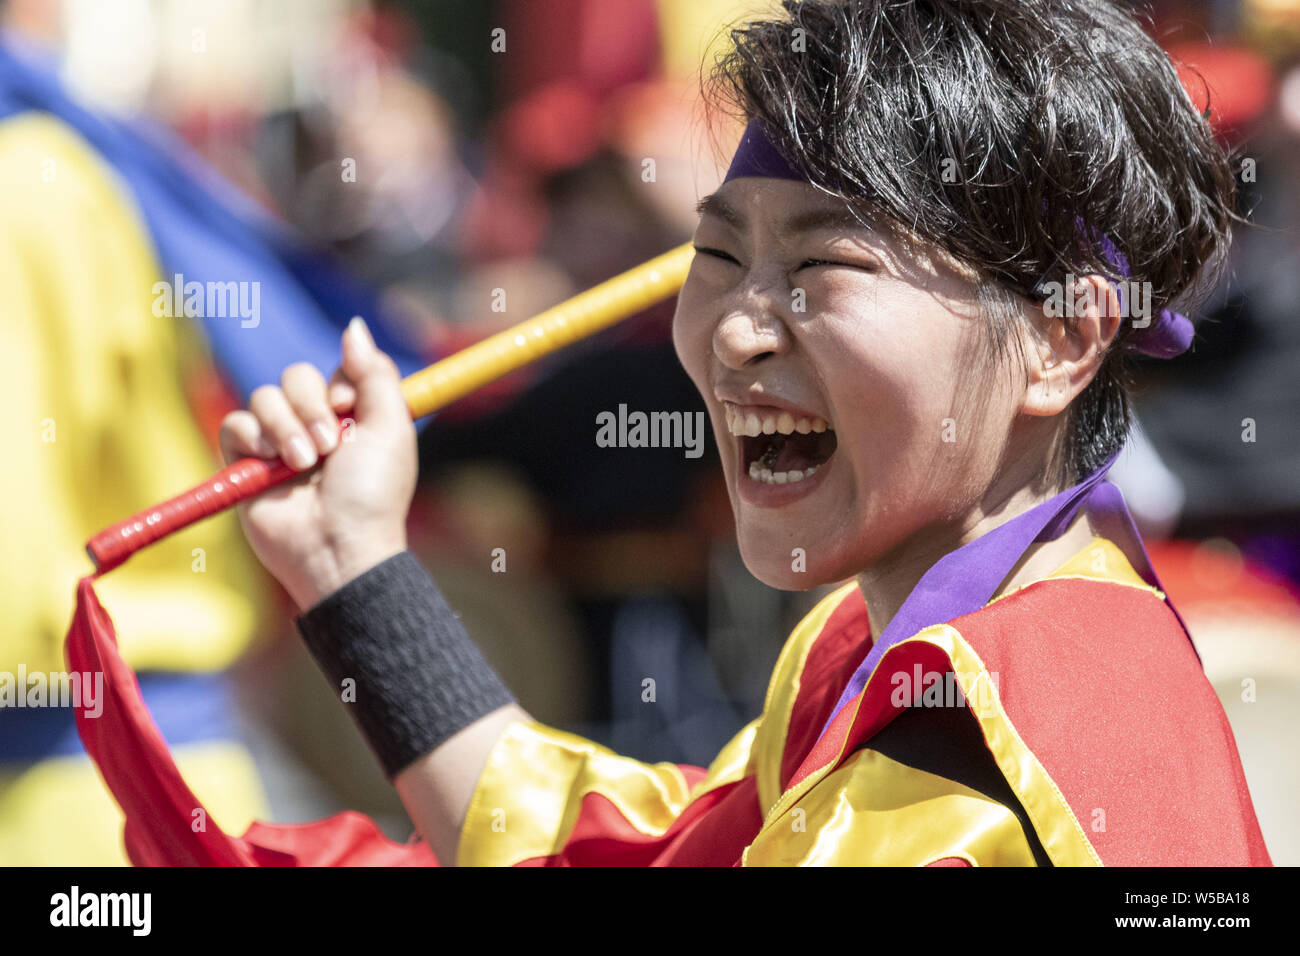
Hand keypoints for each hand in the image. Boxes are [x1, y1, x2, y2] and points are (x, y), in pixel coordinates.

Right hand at [219, 317, 417, 610]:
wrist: (337, 544)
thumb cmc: (372, 493)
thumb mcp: (391, 428)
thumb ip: (376, 373)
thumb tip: (354, 326)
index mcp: (352, 418)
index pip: (334, 372)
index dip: (339, 384)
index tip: (350, 407)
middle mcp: (315, 426)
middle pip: (296, 376)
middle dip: (311, 405)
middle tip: (329, 444)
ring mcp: (279, 444)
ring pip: (265, 396)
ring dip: (286, 426)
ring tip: (304, 462)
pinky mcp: (245, 464)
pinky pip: (235, 424)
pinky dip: (253, 437)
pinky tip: (271, 461)